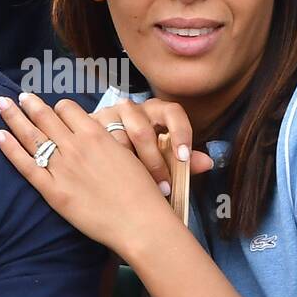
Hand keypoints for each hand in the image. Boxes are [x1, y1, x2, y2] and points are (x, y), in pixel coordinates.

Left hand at [0, 92, 183, 251]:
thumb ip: (107, 141)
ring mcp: (62, 168)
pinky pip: (26, 165)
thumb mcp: (128, 154)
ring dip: (14, 116)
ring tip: (1, 103)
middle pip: (45, 117)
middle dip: (29, 104)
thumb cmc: (142, 191)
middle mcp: (75, 146)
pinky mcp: (53, 191)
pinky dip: (10, 148)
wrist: (139, 221)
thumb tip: (95, 134)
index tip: (53, 109)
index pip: (68, 109)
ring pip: (31, 135)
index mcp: (96, 134)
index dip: (59, 107)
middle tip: (19, 97)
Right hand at [92, 98, 212, 194]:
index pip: (172, 112)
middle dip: (153, 162)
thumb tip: (208, 163)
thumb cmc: (142, 153)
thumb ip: (184, 159)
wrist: (105, 151)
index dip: (180, 133)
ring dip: (128, 167)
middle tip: (163, 186)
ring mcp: (107, 116)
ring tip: (137, 188)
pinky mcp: (88, 128)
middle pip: (142, 129)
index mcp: (155, 110)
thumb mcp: (164, 154)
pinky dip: (106, 163)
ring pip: (116, 138)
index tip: (184, 158)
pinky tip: (113, 180)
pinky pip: (96, 145)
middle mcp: (131, 108)